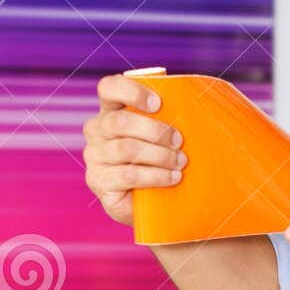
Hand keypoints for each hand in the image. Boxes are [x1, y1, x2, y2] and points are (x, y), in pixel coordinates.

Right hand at [82, 74, 187, 225]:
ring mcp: (94, 156)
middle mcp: (96, 130)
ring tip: (180, 162)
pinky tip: (173, 178)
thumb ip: (165, 117)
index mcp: (109, 110)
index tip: (158, 103)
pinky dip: (156, 176)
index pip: (108, 88)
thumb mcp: (160, 135)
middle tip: (178, 141)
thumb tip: (195, 107)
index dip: (131, 91)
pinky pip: (128, 175)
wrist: (148, 201)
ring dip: (159, 155)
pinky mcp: (99, 181)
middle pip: (119, 121)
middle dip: (155, 130)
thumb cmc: (158, 160)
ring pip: (126, 149)